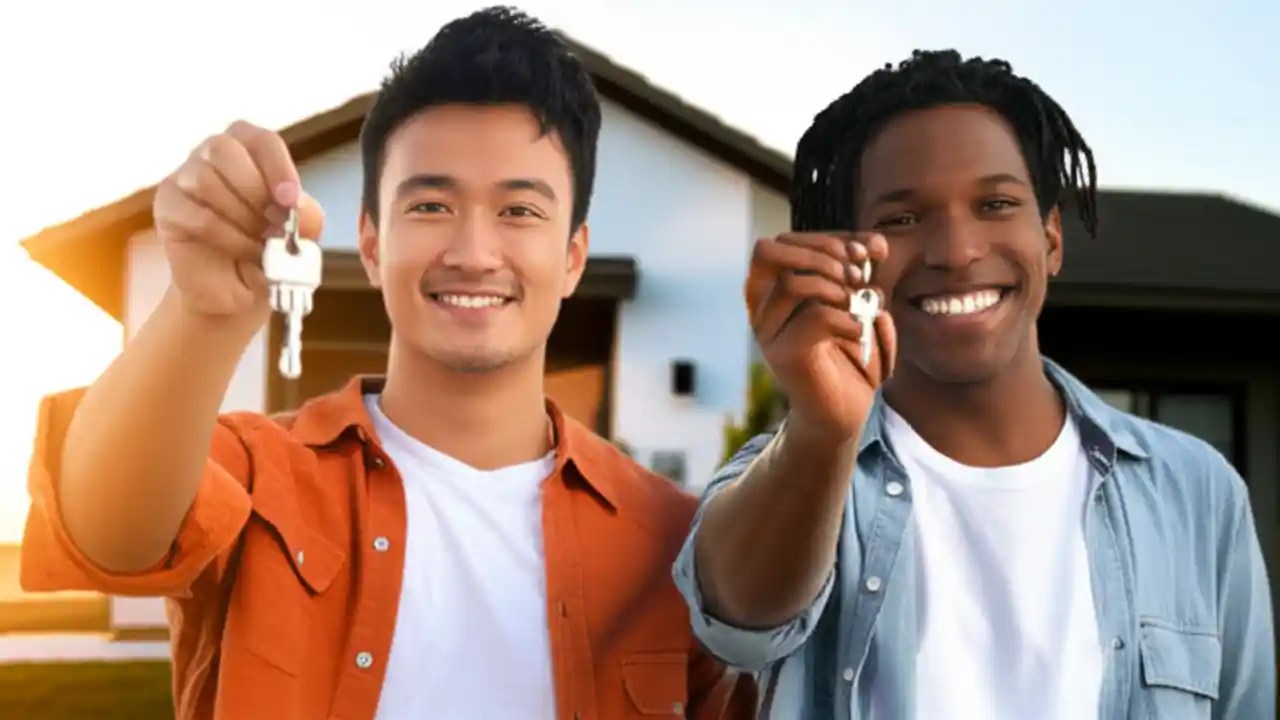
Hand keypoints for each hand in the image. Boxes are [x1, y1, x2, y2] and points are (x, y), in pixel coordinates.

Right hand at [153, 120, 325, 318]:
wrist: (235, 289)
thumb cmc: (266, 253)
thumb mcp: (299, 236)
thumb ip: (306, 217)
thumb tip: (298, 203)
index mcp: (250, 152)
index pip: (261, 140)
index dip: (278, 167)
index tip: (290, 199)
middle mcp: (213, 156)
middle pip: (224, 148)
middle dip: (254, 190)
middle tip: (273, 223)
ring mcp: (185, 178)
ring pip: (205, 180)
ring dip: (241, 217)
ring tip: (260, 244)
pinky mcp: (168, 207)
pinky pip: (196, 215)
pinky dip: (227, 237)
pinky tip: (242, 250)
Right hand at [745, 231, 896, 442]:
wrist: (843, 411)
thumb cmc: (850, 353)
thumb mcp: (860, 301)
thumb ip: (863, 270)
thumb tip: (876, 245)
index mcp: (772, 288)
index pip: (786, 240)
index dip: (831, 238)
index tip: (871, 253)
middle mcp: (760, 306)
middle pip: (771, 249)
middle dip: (823, 253)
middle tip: (858, 276)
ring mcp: (768, 331)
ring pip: (792, 282)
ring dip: (836, 288)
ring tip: (858, 306)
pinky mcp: (784, 355)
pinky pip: (816, 317)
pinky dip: (848, 319)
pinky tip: (858, 333)